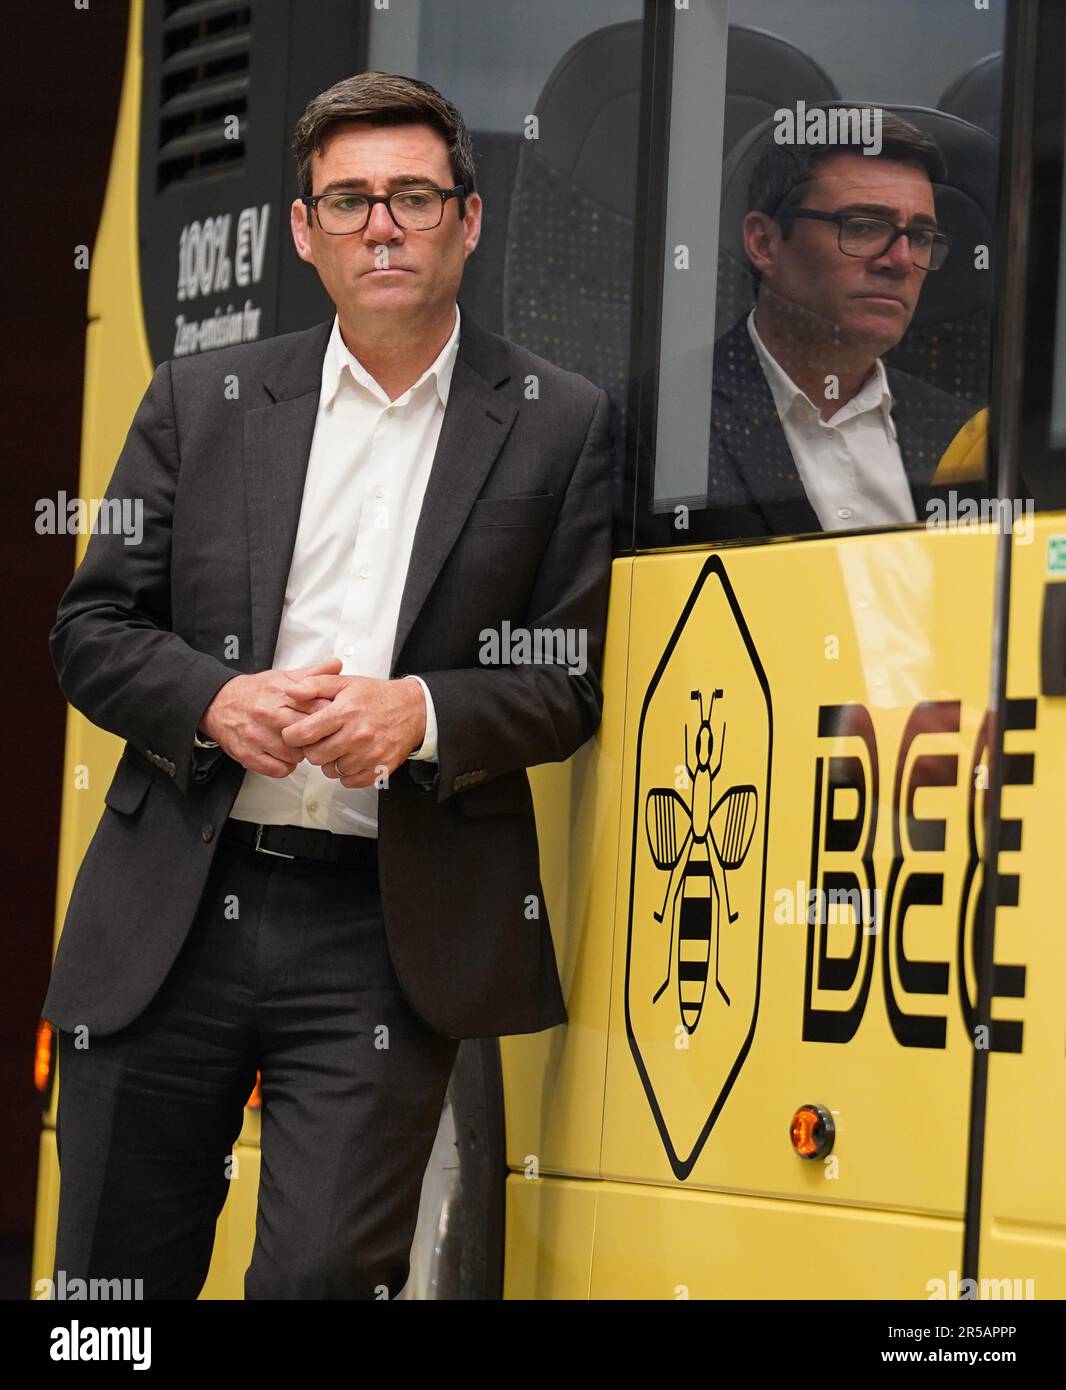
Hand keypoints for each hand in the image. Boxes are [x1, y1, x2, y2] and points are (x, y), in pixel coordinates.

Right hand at [198, 658, 343, 775]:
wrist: (218, 703)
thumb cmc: (254, 692)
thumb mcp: (283, 677)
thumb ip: (313, 674)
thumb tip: (337, 666)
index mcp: (281, 694)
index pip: (317, 708)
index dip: (329, 716)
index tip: (332, 720)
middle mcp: (268, 714)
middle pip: (307, 733)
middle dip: (316, 737)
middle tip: (316, 736)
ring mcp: (257, 736)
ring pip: (296, 755)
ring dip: (301, 753)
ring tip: (298, 744)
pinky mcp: (248, 755)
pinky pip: (280, 769)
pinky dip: (286, 765)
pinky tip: (284, 755)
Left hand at [279, 674, 426, 787]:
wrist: (413, 709)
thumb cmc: (378, 697)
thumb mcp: (345, 682)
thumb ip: (315, 685)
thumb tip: (291, 691)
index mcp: (346, 712)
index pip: (304, 733)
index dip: (293, 735)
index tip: (294, 733)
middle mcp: (358, 735)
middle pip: (315, 756)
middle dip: (312, 749)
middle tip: (320, 739)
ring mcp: (370, 754)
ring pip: (331, 771)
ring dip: (329, 762)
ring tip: (338, 747)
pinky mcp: (380, 768)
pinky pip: (350, 781)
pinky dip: (346, 773)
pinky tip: (350, 758)